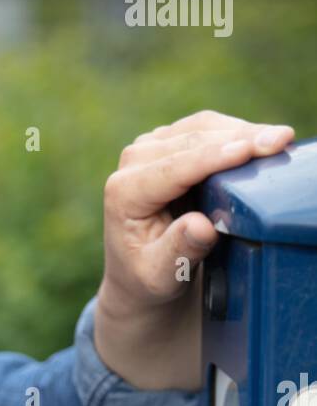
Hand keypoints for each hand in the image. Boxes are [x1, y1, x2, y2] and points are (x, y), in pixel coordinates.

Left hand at [95, 112, 294, 389]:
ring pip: (202, 128)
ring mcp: (149, 148)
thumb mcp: (161, 276)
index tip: (249, 151)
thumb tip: (202, 226)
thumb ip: (179, 251)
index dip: (213, 158)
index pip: (174, 169)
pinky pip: (206, 128)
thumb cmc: (151, 277)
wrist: (139, 272)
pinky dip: (235, 132)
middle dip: (238, 140)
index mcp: (124, 193)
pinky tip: (260, 142)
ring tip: (278, 141)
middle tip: (280, 142)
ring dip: (242, 132)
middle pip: (191, 141)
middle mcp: (132, 163)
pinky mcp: (168, 142)